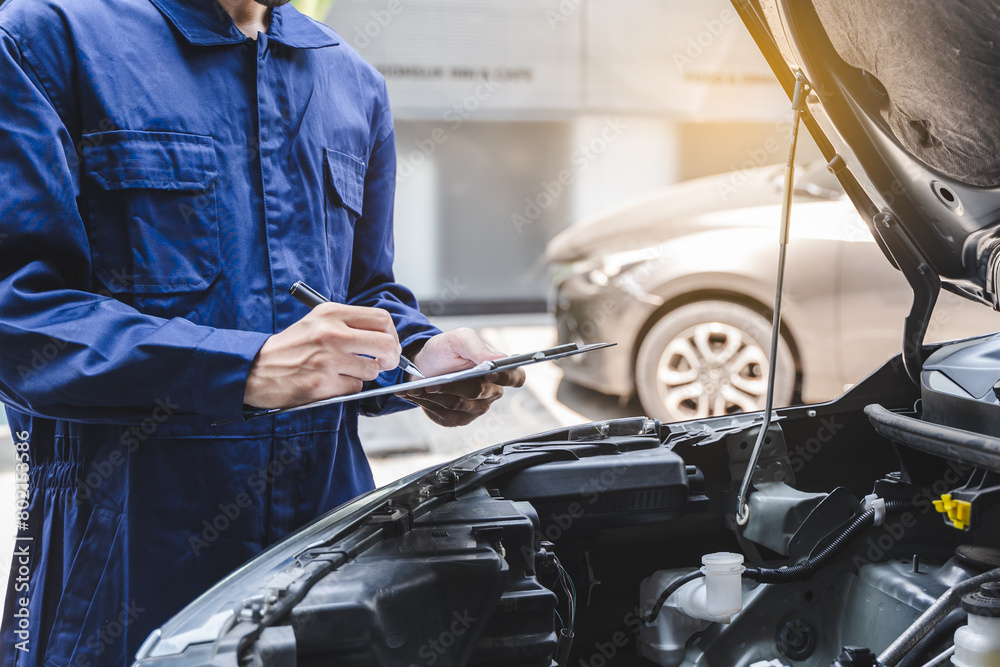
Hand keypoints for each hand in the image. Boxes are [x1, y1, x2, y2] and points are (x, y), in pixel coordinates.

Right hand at [244, 303, 399, 408]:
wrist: (255, 369)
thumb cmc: (289, 347)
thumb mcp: (317, 322)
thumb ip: (349, 324)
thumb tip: (385, 336)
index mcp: (331, 313)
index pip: (381, 319)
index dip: (391, 334)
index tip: (388, 344)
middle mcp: (331, 332)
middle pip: (386, 343)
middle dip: (391, 357)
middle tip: (385, 363)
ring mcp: (328, 358)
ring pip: (372, 370)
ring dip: (365, 375)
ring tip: (345, 372)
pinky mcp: (323, 383)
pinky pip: (355, 387)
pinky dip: (348, 387)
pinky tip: (332, 382)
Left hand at [398, 328, 525, 426]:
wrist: (422, 365)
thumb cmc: (445, 351)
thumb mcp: (459, 339)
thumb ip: (478, 347)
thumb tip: (499, 360)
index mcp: (499, 369)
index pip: (516, 377)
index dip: (506, 377)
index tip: (489, 371)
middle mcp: (492, 391)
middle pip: (478, 392)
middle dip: (452, 386)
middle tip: (432, 382)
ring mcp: (477, 407)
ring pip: (460, 406)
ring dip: (437, 396)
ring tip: (419, 387)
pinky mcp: (460, 419)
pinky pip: (447, 416)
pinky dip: (430, 405)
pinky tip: (419, 395)